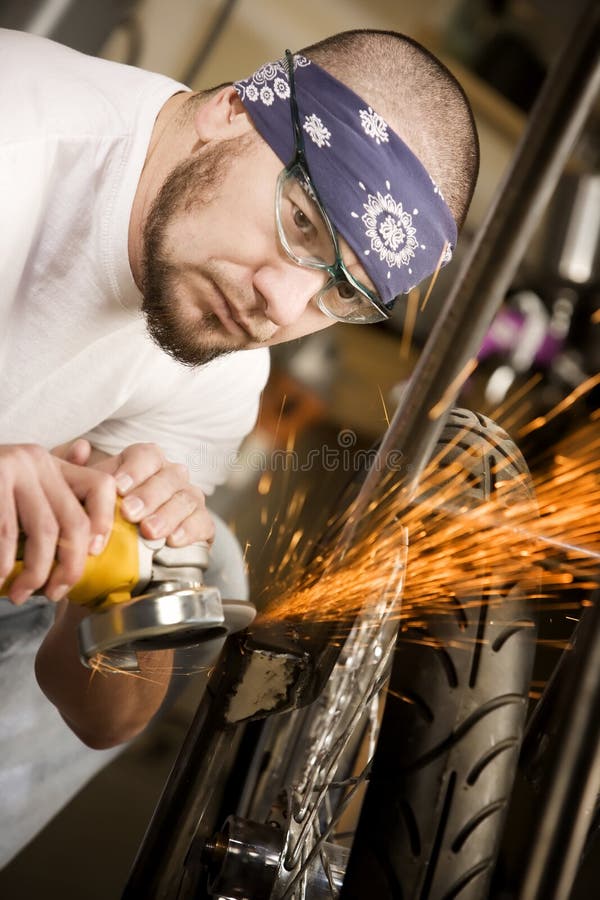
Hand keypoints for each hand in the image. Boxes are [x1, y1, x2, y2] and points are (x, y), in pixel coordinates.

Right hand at [0, 443, 116, 604]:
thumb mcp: (17, 490)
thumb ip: (50, 501)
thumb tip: (89, 533)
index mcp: (49, 463)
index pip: (100, 486)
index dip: (105, 522)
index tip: (93, 554)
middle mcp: (35, 460)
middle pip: (74, 519)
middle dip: (69, 566)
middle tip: (54, 592)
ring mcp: (10, 467)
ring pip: (43, 531)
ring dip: (34, 573)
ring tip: (21, 595)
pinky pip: (7, 534)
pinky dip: (4, 564)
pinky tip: (0, 580)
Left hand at [84, 442, 213, 547]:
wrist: (132, 551)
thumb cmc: (108, 514)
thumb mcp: (87, 492)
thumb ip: (77, 470)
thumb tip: (80, 447)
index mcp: (146, 463)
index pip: (147, 455)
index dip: (134, 470)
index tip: (118, 488)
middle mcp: (172, 476)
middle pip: (169, 477)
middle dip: (149, 495)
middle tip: (130, 513)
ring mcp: (189, 498)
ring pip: (186, 498)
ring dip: (167, 515)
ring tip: (149, 532)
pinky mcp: (202, 524)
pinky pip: (203, 522)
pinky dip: (190, 531)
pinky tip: (173, 540)